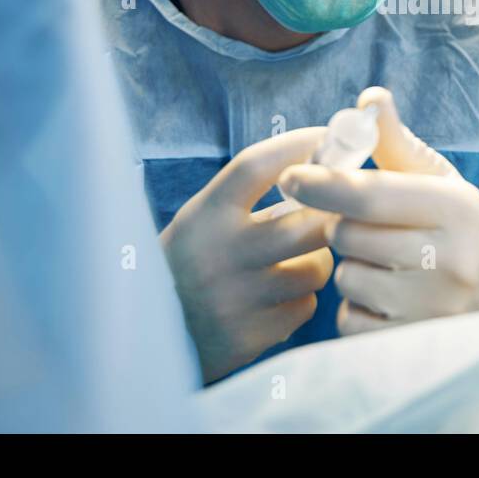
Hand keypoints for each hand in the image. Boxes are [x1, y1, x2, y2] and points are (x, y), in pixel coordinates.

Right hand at [160, 127, 334, 381]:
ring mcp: (234, 299)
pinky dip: (300, 300)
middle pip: (309, 223)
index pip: (256, 166)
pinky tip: (276, 299)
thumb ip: (247, 196)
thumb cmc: (188, 265)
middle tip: (333, 211)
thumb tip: (318, 161)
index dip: (298, 147)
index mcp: (203, 215)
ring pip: (316, 268)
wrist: (145, 339)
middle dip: (329, 215)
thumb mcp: (200, 221)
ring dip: (315, 261)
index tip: (327, 138)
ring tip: (294, 261)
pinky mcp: (248, 337)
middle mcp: (218, 254)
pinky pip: (304, 307)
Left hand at [278, 88, 478, 335]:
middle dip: (341, 227)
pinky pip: (349, 319)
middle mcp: (451, 260)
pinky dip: (354, 307)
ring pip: (346, 277)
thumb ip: (397, 144)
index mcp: (458, 209)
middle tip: (361, 226)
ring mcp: (433, 309)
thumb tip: (368, 99)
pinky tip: (383, 297)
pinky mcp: (412, 345)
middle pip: (350, 237)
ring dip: (349, 267)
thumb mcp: (436, 182)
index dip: (323, 183)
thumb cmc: (453, 228)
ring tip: (381, 263)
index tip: (289, 176)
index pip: (372, 195)